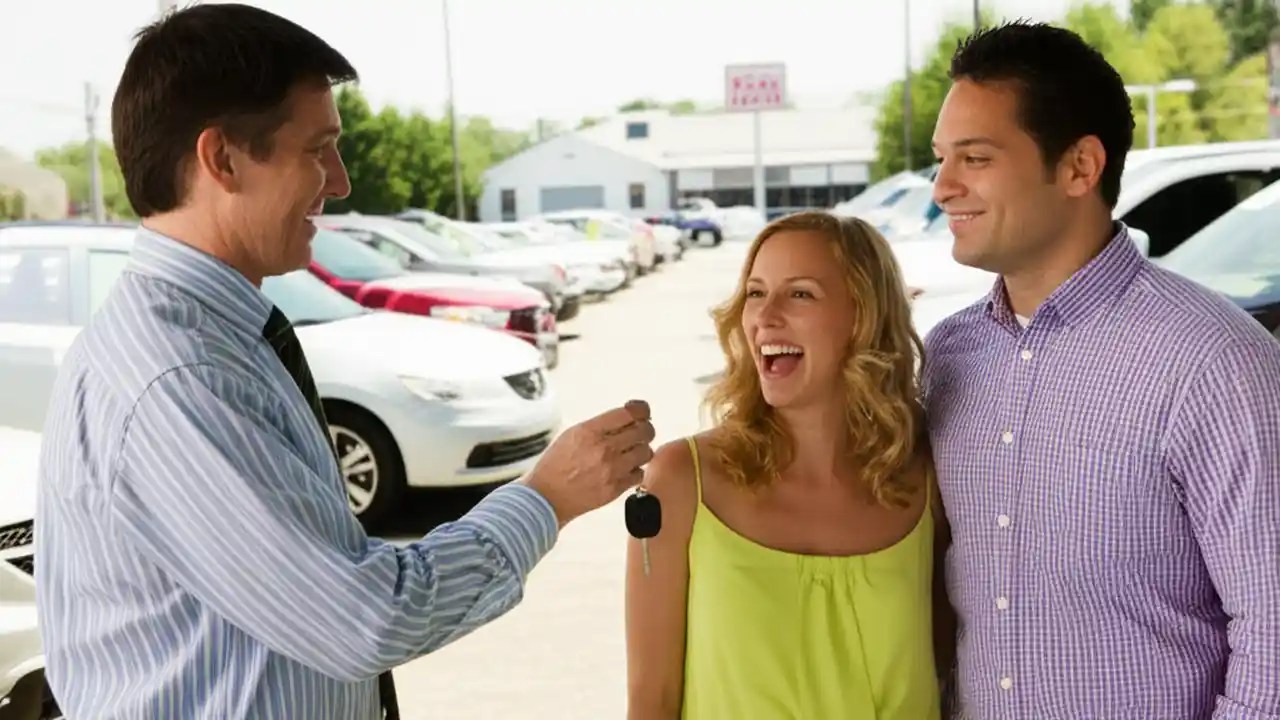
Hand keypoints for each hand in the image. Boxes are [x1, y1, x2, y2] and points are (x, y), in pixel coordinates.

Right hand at [523, 400, 655, 526]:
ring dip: (641, 451)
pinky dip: (635, 471)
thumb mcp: (573, 434)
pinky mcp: (615, 488)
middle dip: (645, 429)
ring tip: (631, 453)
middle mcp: (603, 448)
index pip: (629, 413)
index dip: (641, 410)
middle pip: (644, 431)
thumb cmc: (556, 465)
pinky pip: (639, 474)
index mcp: (590, 431)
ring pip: (646, 452)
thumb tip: (626, 419)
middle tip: (641, 433)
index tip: (642, 412)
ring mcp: (611, 469)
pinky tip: (625, 470)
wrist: (547, 496)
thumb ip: (600, 426)